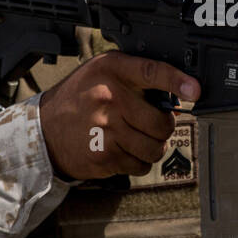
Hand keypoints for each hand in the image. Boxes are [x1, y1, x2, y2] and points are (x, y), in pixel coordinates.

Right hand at [38, 52, 199, 180]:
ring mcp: (107, 130)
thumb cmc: (78, 98)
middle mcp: (109, 99)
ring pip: (155, 147)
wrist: (42, 130)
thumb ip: (135, 75)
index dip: (177, 81)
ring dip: (152, 147)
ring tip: (136, 138)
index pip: (152, 72)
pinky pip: (141, 165)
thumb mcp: (101, 72)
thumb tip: (176, 91)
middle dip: (164, 127)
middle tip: (153, 124)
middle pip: (161, 122)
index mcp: (112, 71)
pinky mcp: (104, 157)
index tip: (194, 89)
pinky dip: (138, 161)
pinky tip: (123, 150)